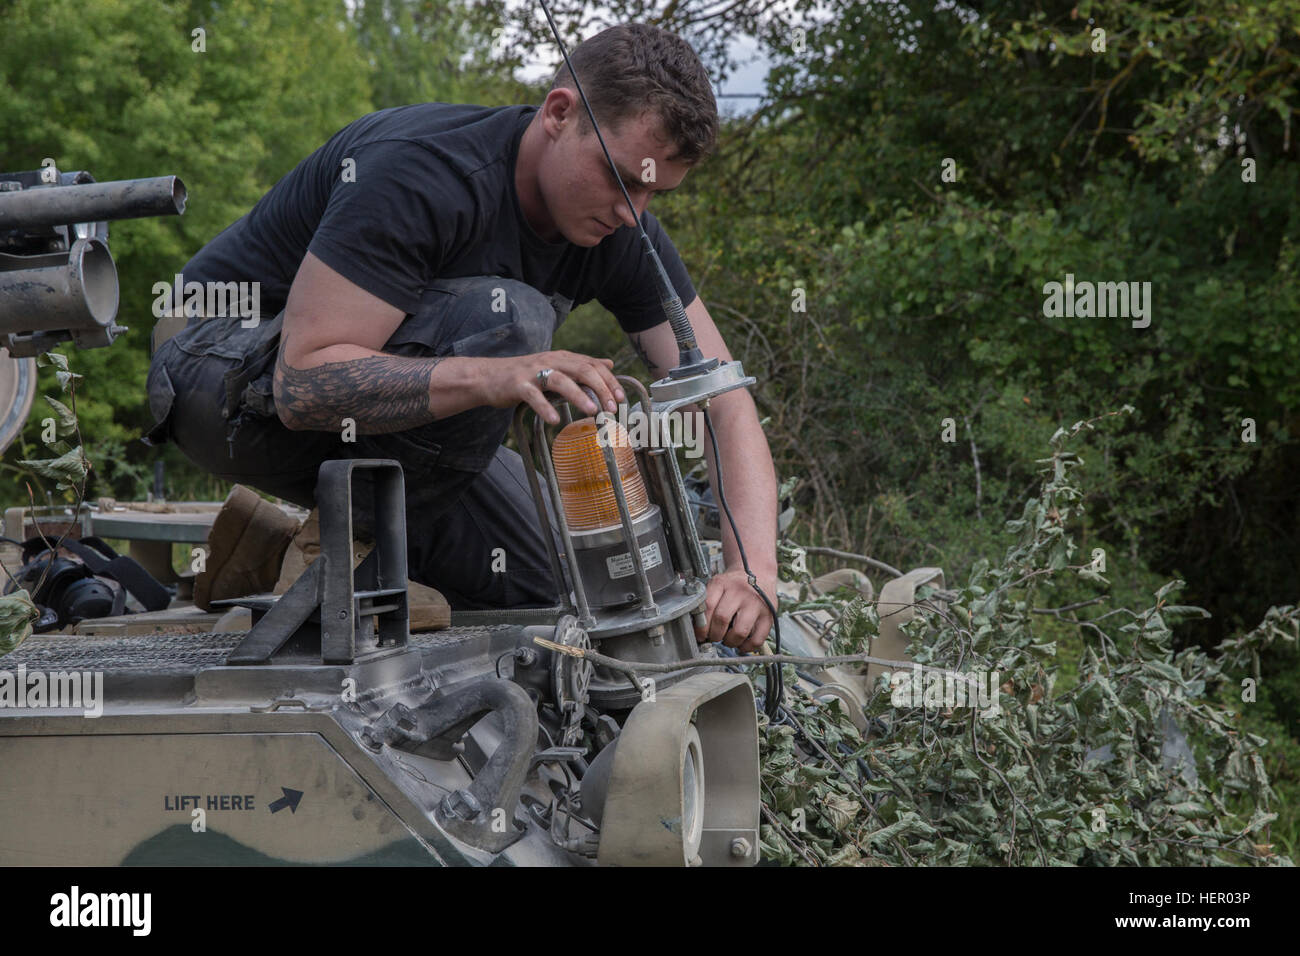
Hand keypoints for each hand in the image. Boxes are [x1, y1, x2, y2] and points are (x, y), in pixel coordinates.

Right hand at [476, 350, 625, 424]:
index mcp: (562, 358)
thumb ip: (582, 366)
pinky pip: (534, 396)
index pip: (592, 365)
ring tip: (592, 411)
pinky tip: (555, 420)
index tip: (621, 398)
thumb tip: (609, 364)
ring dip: (578, 396)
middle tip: (612, 407)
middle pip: (582, 370)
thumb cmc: (525, 376)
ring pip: (560, 381)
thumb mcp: (556, 367)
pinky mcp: (518, 385)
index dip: (609, 380)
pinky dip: (545, 408)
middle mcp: (550, 361)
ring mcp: (533, 372)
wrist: (488, 376)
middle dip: (600, 388)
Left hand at [693, 566, 777, 653]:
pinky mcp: (768, 616)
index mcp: (722, 583)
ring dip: (730, 642)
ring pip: (739, 632)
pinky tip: (741, 644)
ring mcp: (756, 604)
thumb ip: (706, 602)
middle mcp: (740, 592)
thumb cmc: (733, 585)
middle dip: (714, 635)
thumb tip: (697, 628)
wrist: (758, 574)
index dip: (701, 626)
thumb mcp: (717, 585)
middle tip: (714, 637)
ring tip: (727, 639)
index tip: (700, 635)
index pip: (707, 606)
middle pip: (722, 619)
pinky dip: (746, 647)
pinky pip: (757, 639)